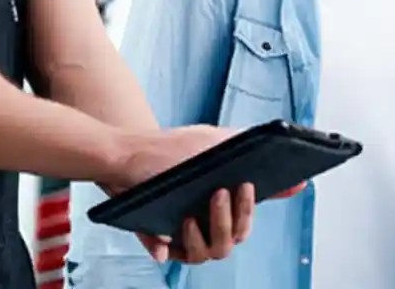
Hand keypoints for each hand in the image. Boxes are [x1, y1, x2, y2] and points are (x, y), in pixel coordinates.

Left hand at [103, 125, 307, 264]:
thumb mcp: (208, 141)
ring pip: (205, 254)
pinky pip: (167, 254)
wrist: (123, 155)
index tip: (261, 187)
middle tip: (221, 193)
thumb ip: (241, 145)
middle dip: (231, 219)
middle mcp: (205, 223)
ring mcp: (182, 235)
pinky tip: (164, 242)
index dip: (254, 210)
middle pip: (231, 239)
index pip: (246, 217)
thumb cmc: (168, 150)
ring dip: (203, 236)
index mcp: (221, 204)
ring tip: (189, 218)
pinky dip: (165, 249)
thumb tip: (272, 144)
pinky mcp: (158, 239)